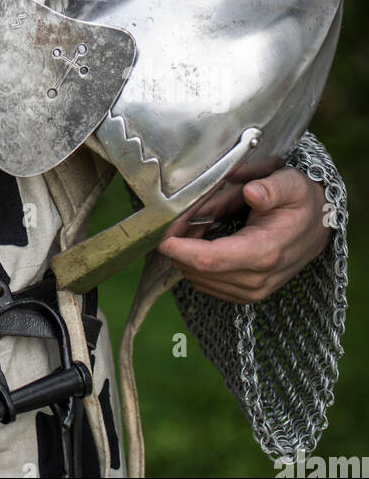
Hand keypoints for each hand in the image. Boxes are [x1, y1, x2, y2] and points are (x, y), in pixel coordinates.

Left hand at [157, 168, 331, 303]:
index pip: (210, 260)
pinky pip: (208, 284)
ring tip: (191, 224)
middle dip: (179, 245)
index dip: (180, 250)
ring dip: (186, 254)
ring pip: (199, 279)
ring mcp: (252, 290)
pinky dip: (196, 263)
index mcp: (265, 252)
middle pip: (198, 271)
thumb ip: (270, 188)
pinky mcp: (246, 293)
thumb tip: (252, 193)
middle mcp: (257, 279)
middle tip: (175, 217)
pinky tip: (200, 239)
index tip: (162, 235)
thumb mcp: (291, 184)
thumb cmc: (300, 202)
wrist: (317, 227)